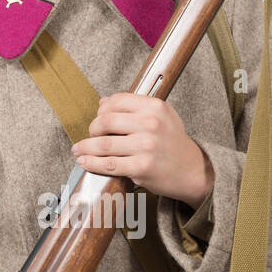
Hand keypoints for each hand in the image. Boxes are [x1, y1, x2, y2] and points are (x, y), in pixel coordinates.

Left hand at [71, 93, 214, 207]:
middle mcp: (150, 124)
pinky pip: (108, 164)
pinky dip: (92, 163)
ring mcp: (146, 146)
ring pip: (103, 144)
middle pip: (105, 121)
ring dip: (85, 147)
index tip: (98, 118)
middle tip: (90, 135)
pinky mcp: (141, 167)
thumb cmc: (174, 143)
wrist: (193, 170)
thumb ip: (135, 107)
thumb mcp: (162, 116)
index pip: (116, 101)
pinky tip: (84, 161)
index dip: (101, 110)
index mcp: (155, 107)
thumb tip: (103, 102)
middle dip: (92, 129)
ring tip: (78, 150)